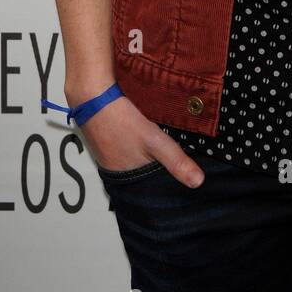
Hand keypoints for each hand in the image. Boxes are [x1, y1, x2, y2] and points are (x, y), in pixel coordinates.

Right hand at [64, 78, 204, 188]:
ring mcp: (108, 157)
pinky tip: (145, 143)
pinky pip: (126, 152)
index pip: (149, 194)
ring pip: (134, 164)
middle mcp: (115, 173)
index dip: (164, 191)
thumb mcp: (154, 140)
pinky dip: (137, 150)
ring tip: (165, 159)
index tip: (181, 191)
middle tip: (178, 172)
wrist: (92, 97)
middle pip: (142, 178)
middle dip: (157, 176)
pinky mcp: (106, 143)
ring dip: (147, 162)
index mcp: (126, 179)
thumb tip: (199, 183)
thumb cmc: (121, 121)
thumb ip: (175, 160)